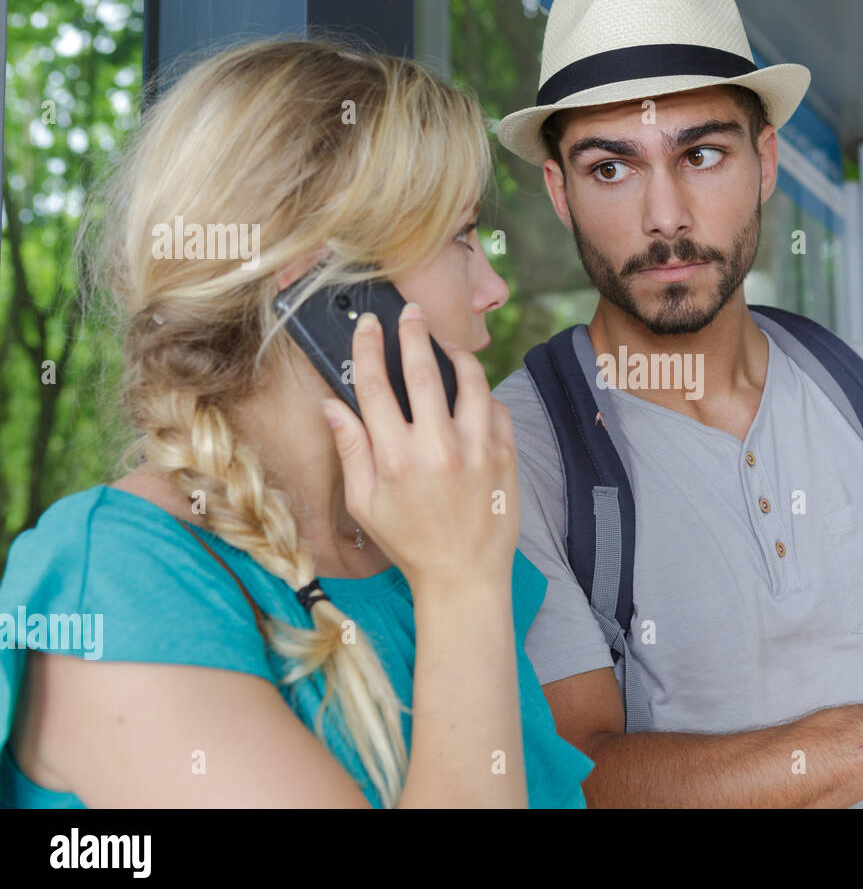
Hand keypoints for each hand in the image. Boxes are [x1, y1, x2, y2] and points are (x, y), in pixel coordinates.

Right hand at [320, 303, 519, 590]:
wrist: (465, 575)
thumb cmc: (410, 541)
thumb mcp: (365, 504)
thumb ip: (351, 450)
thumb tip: (331, 405)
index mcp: (395, 459)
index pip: (376, 386)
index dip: (370, 348)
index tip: (368, 325)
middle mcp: (437, 448)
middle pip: (424, 372)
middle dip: (414, 334)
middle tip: (412, 313)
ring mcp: (477, 450)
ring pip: (470, 381)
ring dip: (457, 355)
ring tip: (447, 346)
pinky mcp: (505, 456)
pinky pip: (496, 408)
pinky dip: (484, 393)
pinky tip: (473, 391)